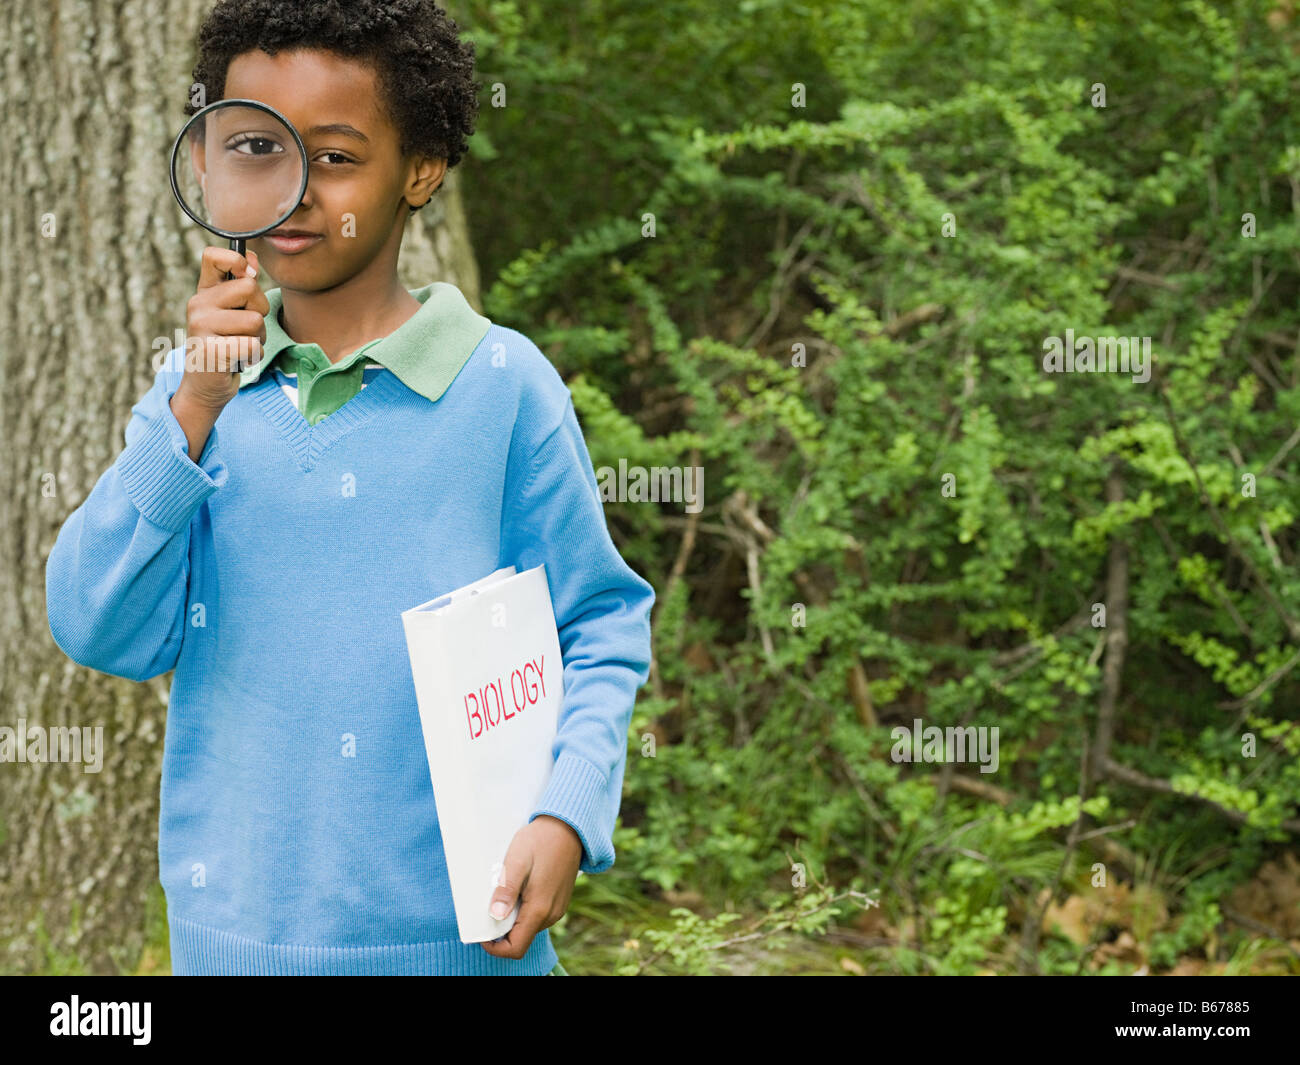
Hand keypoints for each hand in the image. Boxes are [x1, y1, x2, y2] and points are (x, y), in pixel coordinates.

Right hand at [177, 246, 269, 414]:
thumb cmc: (225, 347)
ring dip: (258, 338)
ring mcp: (201, 327)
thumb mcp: (232, 313)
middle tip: (246, 330)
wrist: (206, 387)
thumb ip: (241, 285)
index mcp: (204, 293)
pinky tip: (238, 361)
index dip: (236, 261)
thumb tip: (253, 259)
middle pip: (250, 288)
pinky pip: (252, 345)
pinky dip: (254, 356)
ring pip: (255, 320)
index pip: (214, 256)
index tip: (247, 276)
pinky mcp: (210, 350)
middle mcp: (198, 305)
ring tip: (241, 346)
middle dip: (260, 311)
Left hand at [479, 815, 583, 960]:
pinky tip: (517, 888)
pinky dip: (523, 909)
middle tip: (488, 905)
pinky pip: (537, 916)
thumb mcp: (517, 861)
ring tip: (503, 892)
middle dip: (501, 931)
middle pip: (521, 939)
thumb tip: (495, 915)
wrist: (568, 827)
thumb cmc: (540, 841)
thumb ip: (506, 889)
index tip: (482, 933)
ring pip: (528, 927)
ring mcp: (556, 908)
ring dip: (512, 918)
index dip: (495, 947)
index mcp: (539, 909)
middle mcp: (551, 914)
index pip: (516, 948)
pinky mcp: (558, 901)